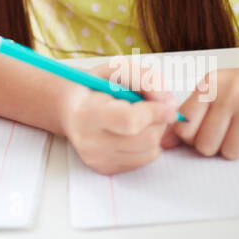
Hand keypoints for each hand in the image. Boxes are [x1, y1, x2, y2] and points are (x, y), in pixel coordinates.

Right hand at [58, 55, 181, 174]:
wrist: (69, 107)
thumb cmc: (95, 86)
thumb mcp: (116, 69)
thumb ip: (145, 78)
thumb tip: (169, 102)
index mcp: (86, 113)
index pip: (129, 121)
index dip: (155, 113)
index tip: (169, 105)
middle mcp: (89, 141)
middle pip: (144, 138)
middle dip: (158, 120)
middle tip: (153, 106)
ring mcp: (97, 158)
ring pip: (149, 151)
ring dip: (155, 132)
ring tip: (141, 117)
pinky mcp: (106, 169)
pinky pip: (145, 160)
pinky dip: (148, 144)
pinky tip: (134, 131)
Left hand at [170, 55, 238, 157]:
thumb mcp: (220, 91)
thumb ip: (193, 114)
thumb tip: (164, 143)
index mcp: (210, 84)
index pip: (184, 126)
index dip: (193, 137)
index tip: (206, 131)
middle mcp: (229, 91)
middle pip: (206, 145)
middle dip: (218, 146)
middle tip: (232, 132)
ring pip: (232, 151)